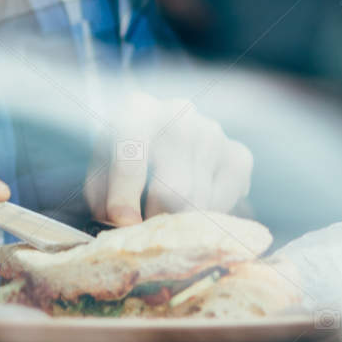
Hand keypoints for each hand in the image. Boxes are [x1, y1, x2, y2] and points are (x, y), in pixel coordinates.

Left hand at [82, 92, 251, 225]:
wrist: (163, 136)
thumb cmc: (125, 156)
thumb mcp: (102, 170)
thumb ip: (102, 196)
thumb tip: (120, 224)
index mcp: (136, 110)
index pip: (132, 154)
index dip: (125, 194)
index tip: (123, 223)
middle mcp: (179, 113)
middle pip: (174, 188)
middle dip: (156, 218)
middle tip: (146, 231)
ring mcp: (213, 133)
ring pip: (199, 201)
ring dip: (178, 219)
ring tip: (165, 215)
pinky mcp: (239, 156)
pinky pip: (222, 205)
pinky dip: (204, 215)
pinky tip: (190, 203)